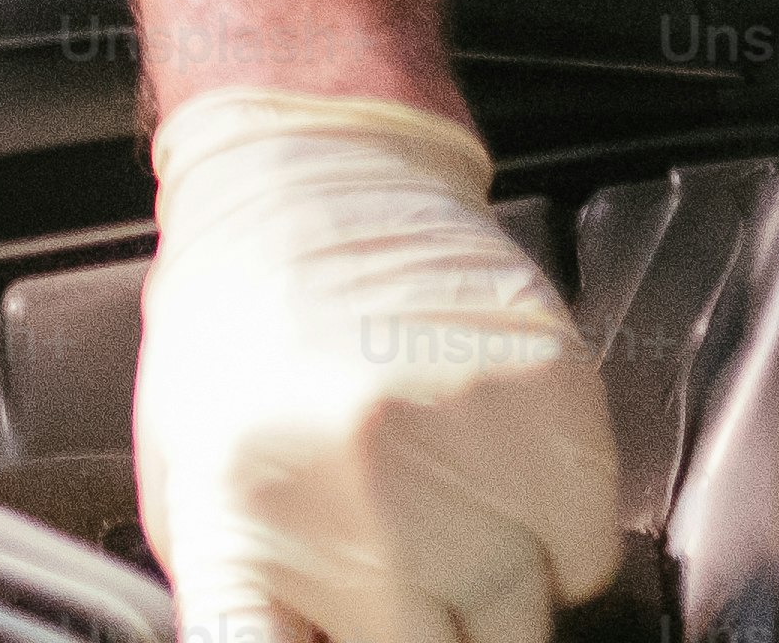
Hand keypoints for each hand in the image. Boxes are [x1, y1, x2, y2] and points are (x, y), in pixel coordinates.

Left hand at [133, 90, 619, 642]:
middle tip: (400, 568)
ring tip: (435, 495)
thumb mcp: (191, 487)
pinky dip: (553, 536)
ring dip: (494, 584)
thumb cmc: (237, 331)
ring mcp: (466, 459)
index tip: (355, 629)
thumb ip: (256, 603)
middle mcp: (365, 507)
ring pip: (529, 618)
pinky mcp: (550, 412)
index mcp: (248, 533)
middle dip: (429, 625)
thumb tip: (320, 642)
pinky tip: (490, 466)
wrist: (305, 182)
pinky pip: (586, 555)